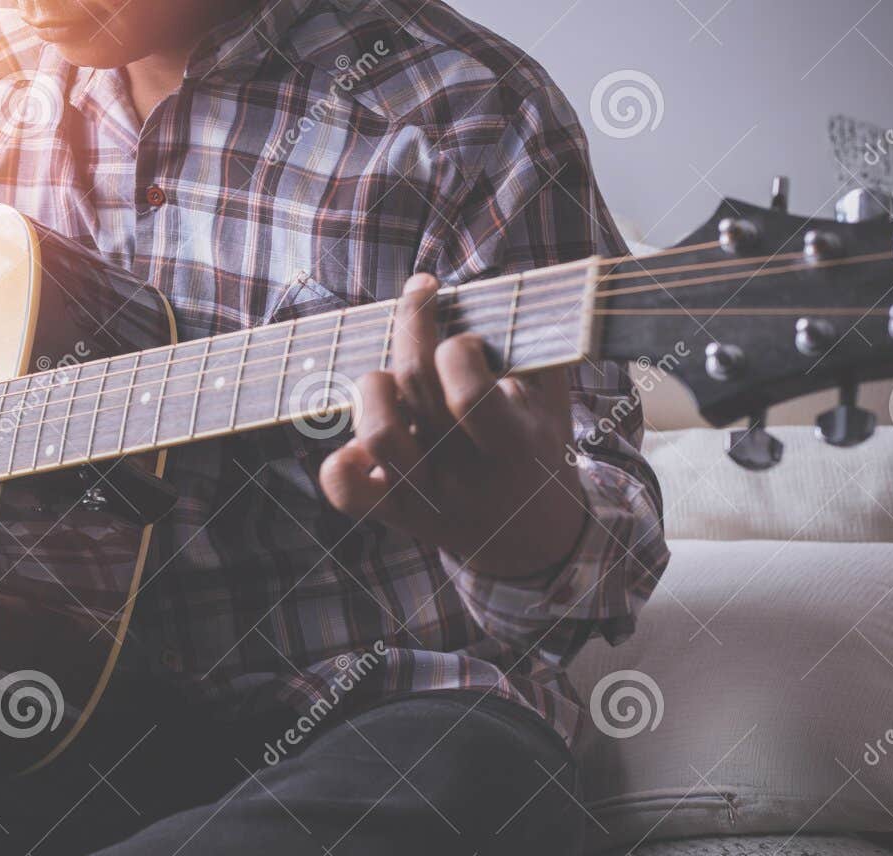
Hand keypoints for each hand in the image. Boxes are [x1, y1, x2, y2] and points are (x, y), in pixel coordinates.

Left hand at [319, 274, 587, 577]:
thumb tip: (506, 281)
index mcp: (512, 445)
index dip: (458, 348)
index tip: (466, 338)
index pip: (468, 392)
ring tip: (387, 378)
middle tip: (420, 298)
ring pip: (376, 435)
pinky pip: (346, 492)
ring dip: (372, 388)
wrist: (531, 537)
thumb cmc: (538, 449)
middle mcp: (465, 475)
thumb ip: (536, 345)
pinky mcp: (394, 515)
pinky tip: (360, 442)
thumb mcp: (552, 401)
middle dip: (411, 326)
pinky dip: (340, 461)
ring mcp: (425, 499)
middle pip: (414, 387)